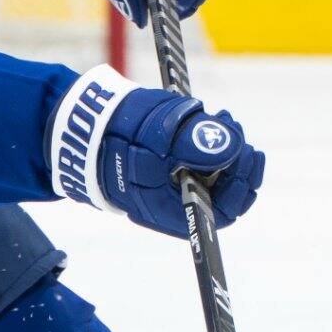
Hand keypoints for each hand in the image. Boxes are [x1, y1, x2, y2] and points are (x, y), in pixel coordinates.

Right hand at [66, 80, 264, 238]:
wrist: (82, 127)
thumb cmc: (116, 133)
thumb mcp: (157, 134)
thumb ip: (196, 142)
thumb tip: (235, 147)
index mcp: (169, 209)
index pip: (221, 211)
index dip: (241, 185)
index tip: (249, 152)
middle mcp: (172, 206)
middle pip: (222, 196)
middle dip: (238, 165)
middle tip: (237, 131)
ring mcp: (170, 189)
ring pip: (213, 179)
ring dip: (226, 152)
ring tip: (224, 121)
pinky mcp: (167, 171)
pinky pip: (200, 167)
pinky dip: (211, 147)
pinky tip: (213, 122)